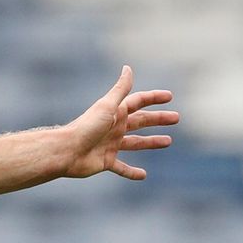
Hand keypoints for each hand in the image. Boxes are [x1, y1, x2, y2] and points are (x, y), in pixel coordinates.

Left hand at [62, 66, 177, 180]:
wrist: (66, 151)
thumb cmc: (86, 127)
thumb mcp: (107, 106)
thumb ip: (120, 89)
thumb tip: (128, 67)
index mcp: (115, 113)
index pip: (138, 102)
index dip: (153, 98)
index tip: (170, 97)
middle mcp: (113, 128)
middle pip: (140, 121)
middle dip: (158, 119)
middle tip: (176, 118)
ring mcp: (110, 145)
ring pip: (135, 143)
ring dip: (151, 142)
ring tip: (168, 142)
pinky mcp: (105, 161)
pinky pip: (121, 167)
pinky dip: (131, 172)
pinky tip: (143, 175)